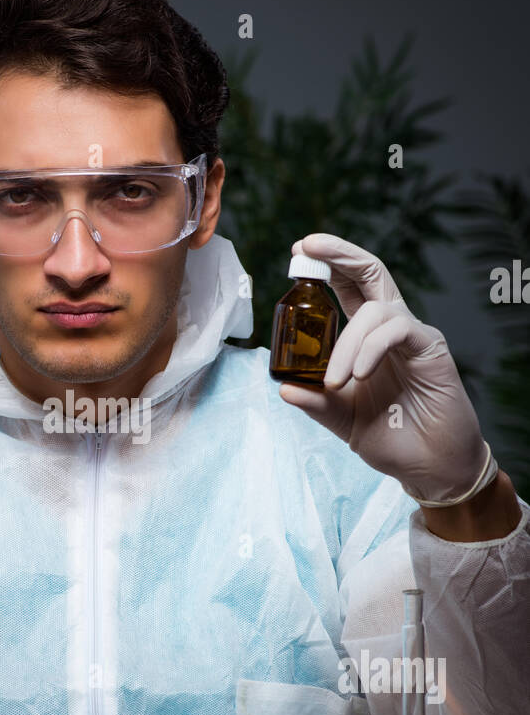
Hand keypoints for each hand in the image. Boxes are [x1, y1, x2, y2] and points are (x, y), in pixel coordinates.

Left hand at [276, 233, 488, 503]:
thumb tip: (284, 388)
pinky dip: (370, 348)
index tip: (298, 253)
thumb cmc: (392, 438)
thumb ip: (317, 402)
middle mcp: (391, 329)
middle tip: (307, 248)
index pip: (349, 289)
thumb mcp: (342, 420)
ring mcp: (412, 336)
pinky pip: (396, 331)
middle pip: (370, 273)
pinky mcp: (430, 348)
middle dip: (339, 254)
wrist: (430, 466)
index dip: (326, 267)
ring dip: (346, 343)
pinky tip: (358, 374)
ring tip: (335, 382)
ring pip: (376, 311)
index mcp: (368, 338)